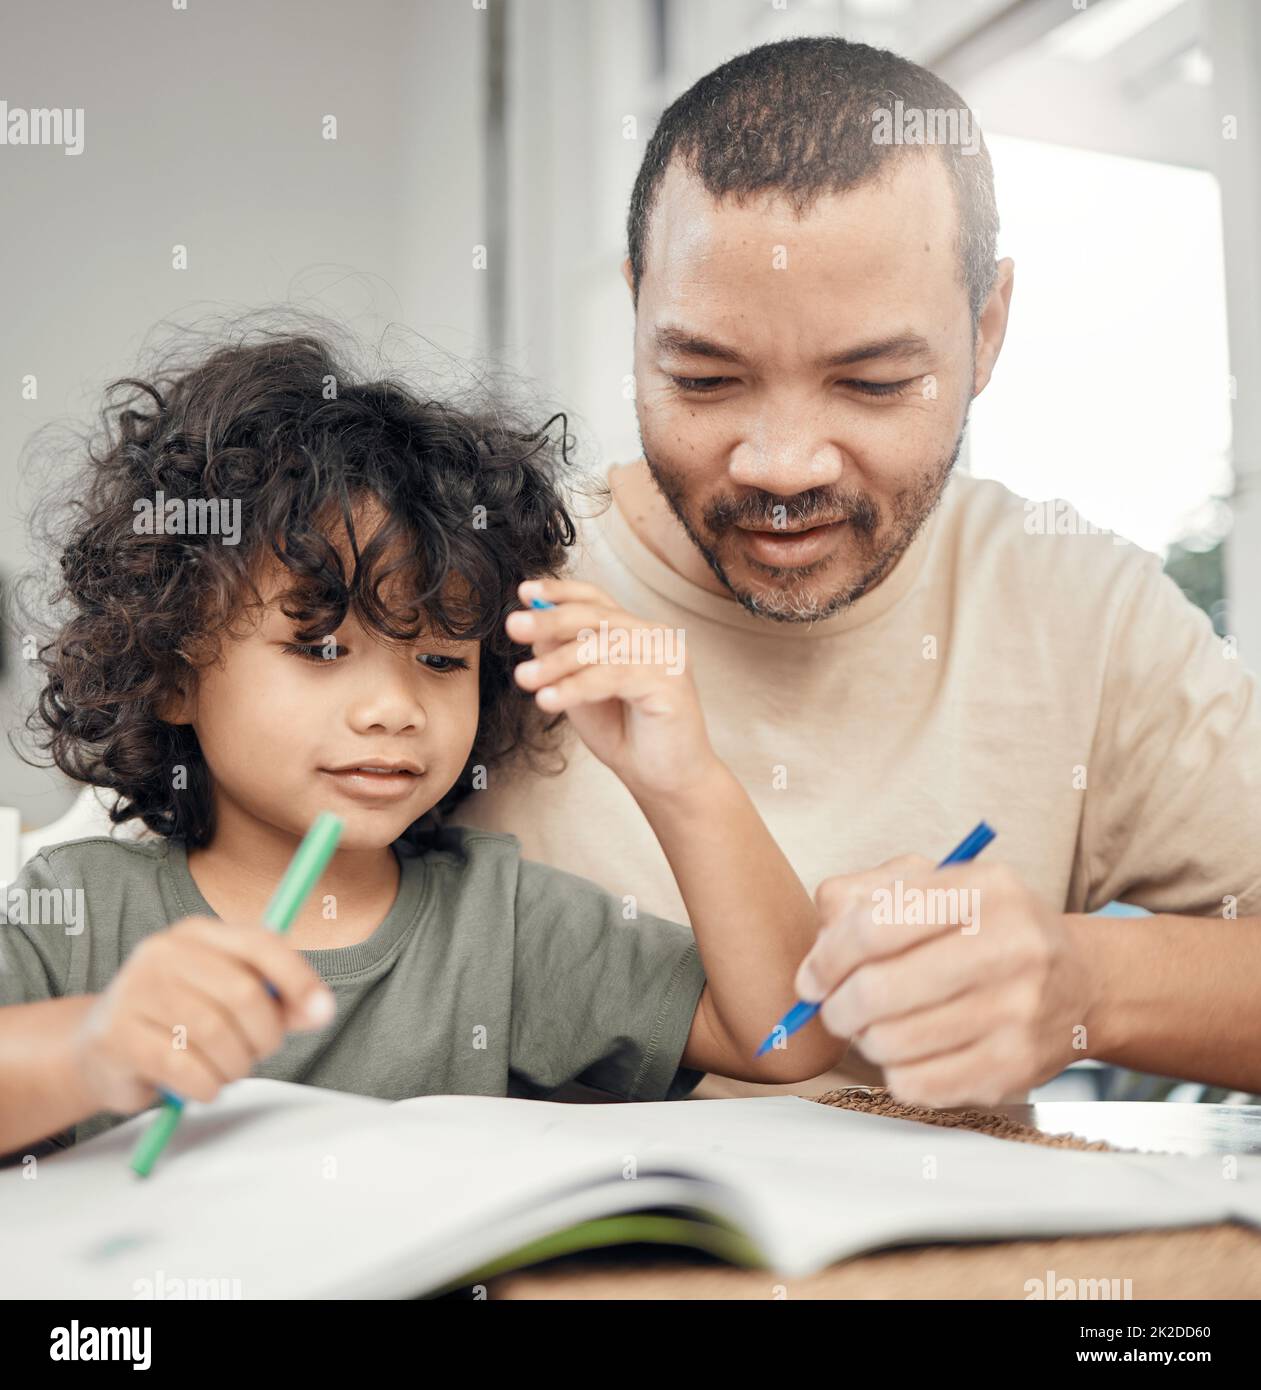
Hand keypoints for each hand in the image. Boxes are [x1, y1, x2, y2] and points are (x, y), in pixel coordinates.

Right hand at [71, 915, 334, 1114]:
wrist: (97, 1049)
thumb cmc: (178, 1020)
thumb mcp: (228, 998)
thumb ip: (276, 1000)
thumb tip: (319, 1009)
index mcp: (198, 933)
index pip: (261, 943)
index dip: (298, 978)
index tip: (322, 1012)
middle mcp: (164, 952)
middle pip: (243, 993)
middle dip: (265, 1035)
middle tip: (259, 1052)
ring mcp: (135, 991)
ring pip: (216, 1034)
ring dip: (235, 1065)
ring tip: (227, 1069)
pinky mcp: (117, 1036)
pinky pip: (186, 1068)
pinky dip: (208, 1085)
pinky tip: (203, 1085)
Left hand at [505, 577, 717, 796]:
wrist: (665, 779)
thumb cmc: (625, 734)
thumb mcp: (580, 690)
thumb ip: (562, 657)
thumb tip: (532, 624)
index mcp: (635, 632)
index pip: (596, 600)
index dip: (560, 592)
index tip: (524, 592)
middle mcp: (655, 636)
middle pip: (597, 616)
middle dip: (550, 620)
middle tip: (514, 627)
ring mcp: (667, 657)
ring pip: (603, 647)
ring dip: (557, 663)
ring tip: (523, 678)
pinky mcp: (671, 682)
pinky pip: (614, 676)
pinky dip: (576, 687)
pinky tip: (549, 699)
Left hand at [795, 856, 1098, 1107]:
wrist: (1081, 983)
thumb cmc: (986, 929)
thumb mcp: (936, 884)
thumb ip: (865, 895)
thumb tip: (820, 943)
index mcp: (984, 889)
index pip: (873, 927)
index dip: (826, 959)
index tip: (811, 978)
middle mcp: (1010, 947)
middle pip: (877, 991)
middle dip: (836, 1007)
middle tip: (834, 1010)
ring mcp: (1018, 1012)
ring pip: (892, 1042)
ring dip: (865, 1040)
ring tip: (874, 1028)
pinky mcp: (1016, 1068)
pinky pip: (918, 1085)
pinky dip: (896, 1073)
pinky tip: (910, 1053)